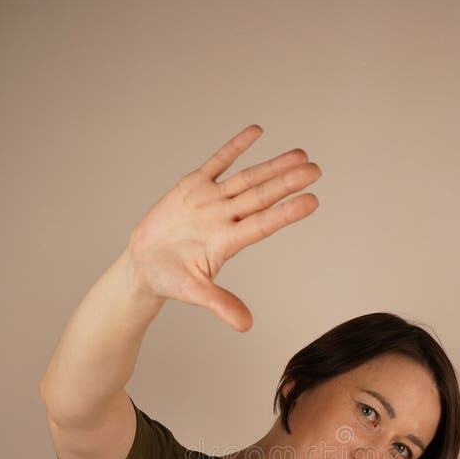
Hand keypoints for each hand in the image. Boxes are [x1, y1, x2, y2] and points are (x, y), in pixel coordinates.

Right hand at [126, 123, 321, 330]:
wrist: (144, 265)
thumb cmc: (169, 280)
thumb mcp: (194, 292)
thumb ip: (220, 304)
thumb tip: (246, 326)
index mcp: (227, 241)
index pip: (263, 224)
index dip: (286, 212)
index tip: (312, 201)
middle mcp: (225, 218)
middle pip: (261, 196)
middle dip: (287, 182)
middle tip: (315, 169)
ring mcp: (212, 201)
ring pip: (247, 178)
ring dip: (273, 166)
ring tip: (301, 154)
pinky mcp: (193, 186)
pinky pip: (218, 161)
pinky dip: (235, 147)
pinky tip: (258, 132)